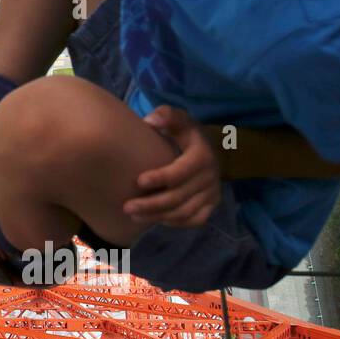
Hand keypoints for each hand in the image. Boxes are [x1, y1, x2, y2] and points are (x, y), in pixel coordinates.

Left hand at [124, 106, 221, 228]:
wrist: (206, 147)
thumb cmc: (184, 133)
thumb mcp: (178, 119)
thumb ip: (166, 116)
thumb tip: (152, 121)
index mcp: (202, 155)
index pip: (182, 171)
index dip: (161, 178)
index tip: (138, 181)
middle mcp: (211, 177)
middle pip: (180, 197)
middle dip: (152, 204)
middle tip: (127, 207)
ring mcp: (212, 193)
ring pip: (185, 212)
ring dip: (158, 216)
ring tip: (134, 216)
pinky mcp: (211, 204)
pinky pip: (194, 220)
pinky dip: (174, 222)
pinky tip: (154, 219)